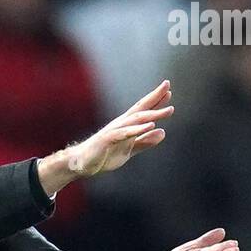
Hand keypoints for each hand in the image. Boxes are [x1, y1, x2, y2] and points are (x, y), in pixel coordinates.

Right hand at [37, 81, 173, 194]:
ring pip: (135, 120)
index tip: (168, 92)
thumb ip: (145, 141)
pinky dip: (138, 129)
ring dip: (152, 114)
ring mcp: (114, 131)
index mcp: (126, 126)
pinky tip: (150, 126)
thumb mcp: (129, 150)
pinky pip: (125, 133)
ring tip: (168, 110)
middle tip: (167, 86)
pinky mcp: (108, 139)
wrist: (82, 164)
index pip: (142, 111)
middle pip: (140, 109)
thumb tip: (163, 132)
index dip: (155, 101)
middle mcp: (121, 124)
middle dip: (154, 98)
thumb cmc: (104, 155)